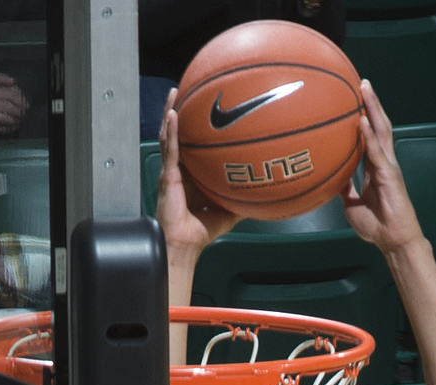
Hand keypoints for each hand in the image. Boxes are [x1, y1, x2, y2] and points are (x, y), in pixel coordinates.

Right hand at [156, 88, 239, 262]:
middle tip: (186, 89)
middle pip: (179, 134)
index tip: (203, 106)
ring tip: (175, 93)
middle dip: (180, 110)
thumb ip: (244, 199)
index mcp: (192, 174)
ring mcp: (172, 171)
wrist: (185, 244)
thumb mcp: (230, 212)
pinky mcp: (168, 177)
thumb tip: (266, 193)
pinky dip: (172, 132)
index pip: (192, 145)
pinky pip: (170, 150)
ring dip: (171, 113)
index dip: (194, 126)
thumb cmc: (201, 232)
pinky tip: (174, 115)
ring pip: (169, 136)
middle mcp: (180, 169)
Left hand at [339, 82, 423, 255]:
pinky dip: (368, 134)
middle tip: (361, 82)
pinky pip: (376, 151)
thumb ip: (344, 188)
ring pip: (381, 130)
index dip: (364, 116)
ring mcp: (388, 166)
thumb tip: (333, 178)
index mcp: (376, 167)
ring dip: (372, 108)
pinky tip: (360, 119)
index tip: (355, 98)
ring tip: (364, 88)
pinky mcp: (389, 174)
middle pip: (378, 125)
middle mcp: (384, 161)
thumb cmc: (377, 225)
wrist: (393, 240)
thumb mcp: (351, 204)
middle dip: (371, 103)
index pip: (370, 134)